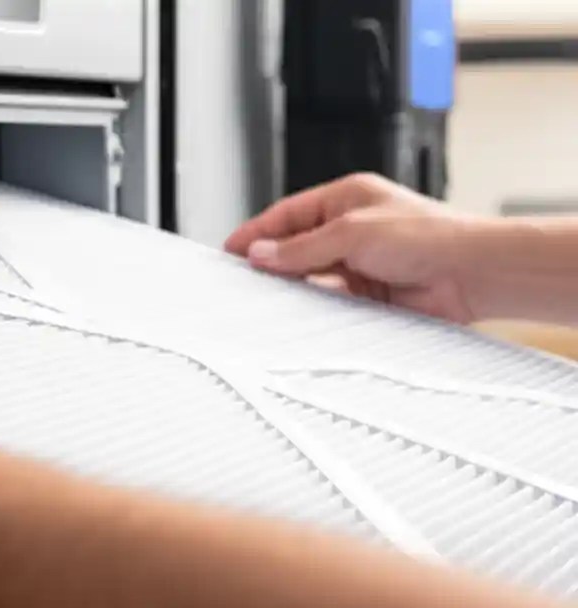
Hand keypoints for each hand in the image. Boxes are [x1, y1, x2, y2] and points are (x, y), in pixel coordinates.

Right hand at [225, 173, 489, 322]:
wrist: (473, 274)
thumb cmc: (429, 237)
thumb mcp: (352, 231)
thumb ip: (302, 246)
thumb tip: (261, 253)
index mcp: (345, 199)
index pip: (288, 215)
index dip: (257, 232)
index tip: (231, 251)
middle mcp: (351, 229)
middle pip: (296, 247)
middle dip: (273, 263)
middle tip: (244, 279)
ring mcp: (358, 262)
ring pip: (311, 276)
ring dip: (296, 286)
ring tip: (271, 298)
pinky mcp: (368, 294)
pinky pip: (330, 300)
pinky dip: (316, 306)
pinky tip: (303, 312)